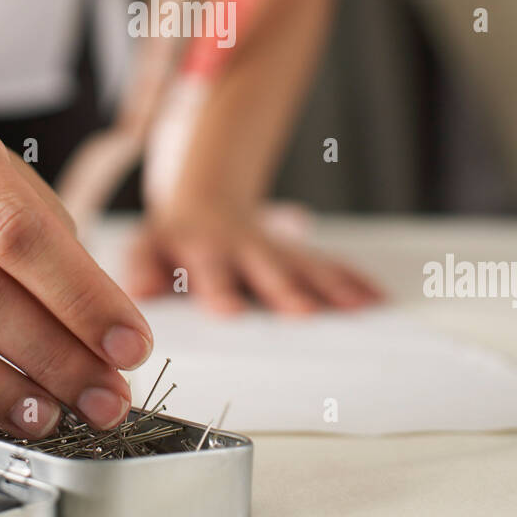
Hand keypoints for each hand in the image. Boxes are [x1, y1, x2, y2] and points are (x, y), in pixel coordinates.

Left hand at [126, 208, 384, 315]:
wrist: (206, 203)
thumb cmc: (174, 241)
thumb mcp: (149, 248)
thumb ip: (144, 269)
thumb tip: (139, 290)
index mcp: (201, 249)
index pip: (207, 269)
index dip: (217, 289)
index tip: (227, 312)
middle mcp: (243, 247)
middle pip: (265, 268)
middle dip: (284, 289)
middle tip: (302, 312)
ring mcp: (276, 250)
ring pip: (305, 266)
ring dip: (329, 287)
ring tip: (355, 309)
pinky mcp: (300, 255)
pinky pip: (330, 267)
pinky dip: (354, 283)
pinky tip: (377, 301)